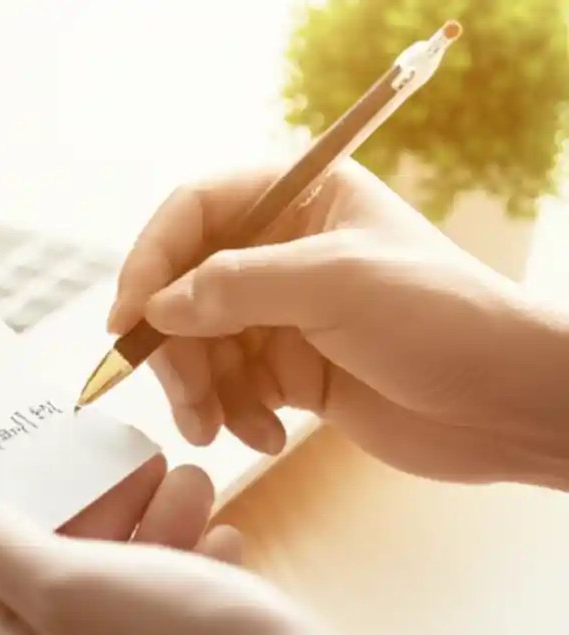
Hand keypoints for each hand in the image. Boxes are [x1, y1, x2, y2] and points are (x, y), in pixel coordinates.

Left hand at [0, 465, 413, 634]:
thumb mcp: (83, 595)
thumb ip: (7, 553)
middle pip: (43, 578)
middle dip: (79, 505)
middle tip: (110, 452)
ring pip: (116, 588)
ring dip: (146, 524)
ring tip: (188, 477)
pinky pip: (168, 617)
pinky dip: (188, 566)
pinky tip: (222, 537)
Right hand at [109, 161, 568, 486]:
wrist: (508, 403)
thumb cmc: (441, 319)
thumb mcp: (333, 284)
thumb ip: (235, 288)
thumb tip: (155, 308)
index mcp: (300, 198)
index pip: (194, 212)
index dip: (151, 260)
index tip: (128, 320)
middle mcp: (283, 249)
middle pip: (185, 287)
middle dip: (177, 347)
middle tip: (184, 396)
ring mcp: (284, 312)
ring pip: (200, 345)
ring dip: (200, 391)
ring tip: (216, 430)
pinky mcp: (290, 369)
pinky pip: (230, 388)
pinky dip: (234, 414)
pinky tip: (266, 435)